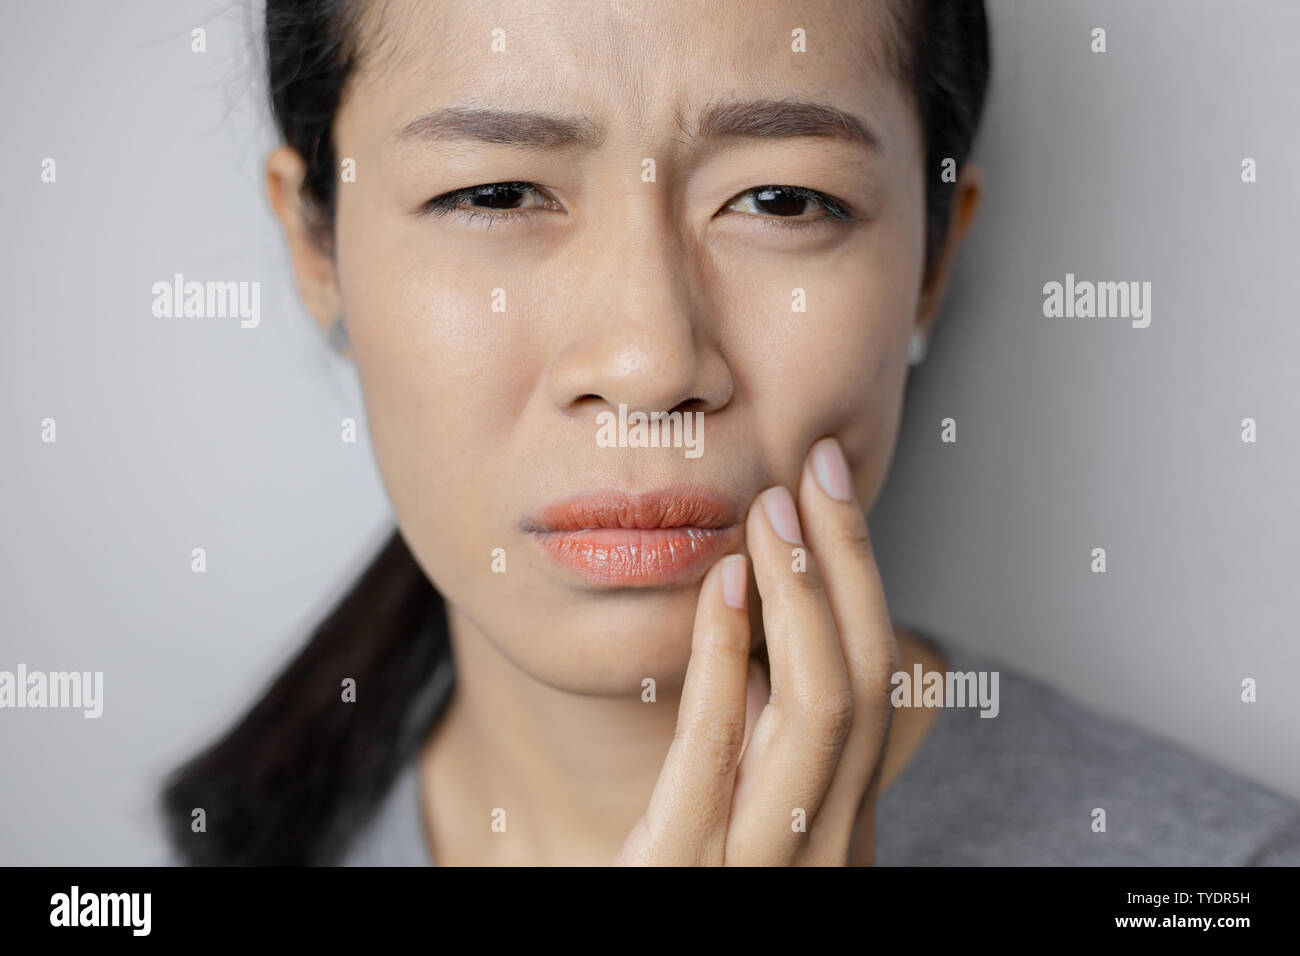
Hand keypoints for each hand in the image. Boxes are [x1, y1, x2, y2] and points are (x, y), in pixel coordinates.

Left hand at [613, 436, 900, 864]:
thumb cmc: (692, 882)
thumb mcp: (752, 813)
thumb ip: (774, 737)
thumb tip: (785, 622)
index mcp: (843, 823)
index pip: (881, 684)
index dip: (865, 578)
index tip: (830, 488)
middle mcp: (827, 847)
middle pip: (863, 684)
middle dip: (843, 567)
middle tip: (810, 472)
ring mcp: (763, 867)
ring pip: (816, 713)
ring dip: (799, 596)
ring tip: (769, 513)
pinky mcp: (682, 876)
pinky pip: (716, 758)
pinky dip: (728, 662)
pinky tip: (723, 590)